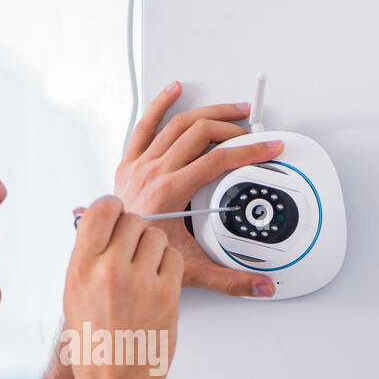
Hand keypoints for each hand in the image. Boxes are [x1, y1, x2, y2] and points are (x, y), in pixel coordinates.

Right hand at [62, 195, 181, 378]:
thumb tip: (97, 224)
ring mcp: (141, 282)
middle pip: (132, 220)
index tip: (114, 215)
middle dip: (132, 232)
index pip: (101, 209)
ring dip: (152, 249)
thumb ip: (87, 258)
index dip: (111, 209)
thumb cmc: (94, 349)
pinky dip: (167, 267)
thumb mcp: (75, 297)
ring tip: (142, 272)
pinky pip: (173, 259)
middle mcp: (109, 271)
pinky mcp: (167, 295)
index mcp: (80, 268)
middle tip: (129, 252)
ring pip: (156, 237)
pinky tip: (156, 284)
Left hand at [96, 80, 282, 297]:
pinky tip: (174, 91)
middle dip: (233, 129)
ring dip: (208, 112)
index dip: (249, 152)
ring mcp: (140, 165)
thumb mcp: (190, 269)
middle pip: (200, 134)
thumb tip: (260, 287)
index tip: (268, 148)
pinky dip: (160, 104)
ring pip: (178, 124)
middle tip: (253, 132)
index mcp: (170, 192)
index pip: (218, 161)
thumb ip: (229, 280)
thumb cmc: (141, 256)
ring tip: (231, 111)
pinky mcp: (129, 163)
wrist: (110, 256)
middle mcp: (153, 173)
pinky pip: (143, 125)